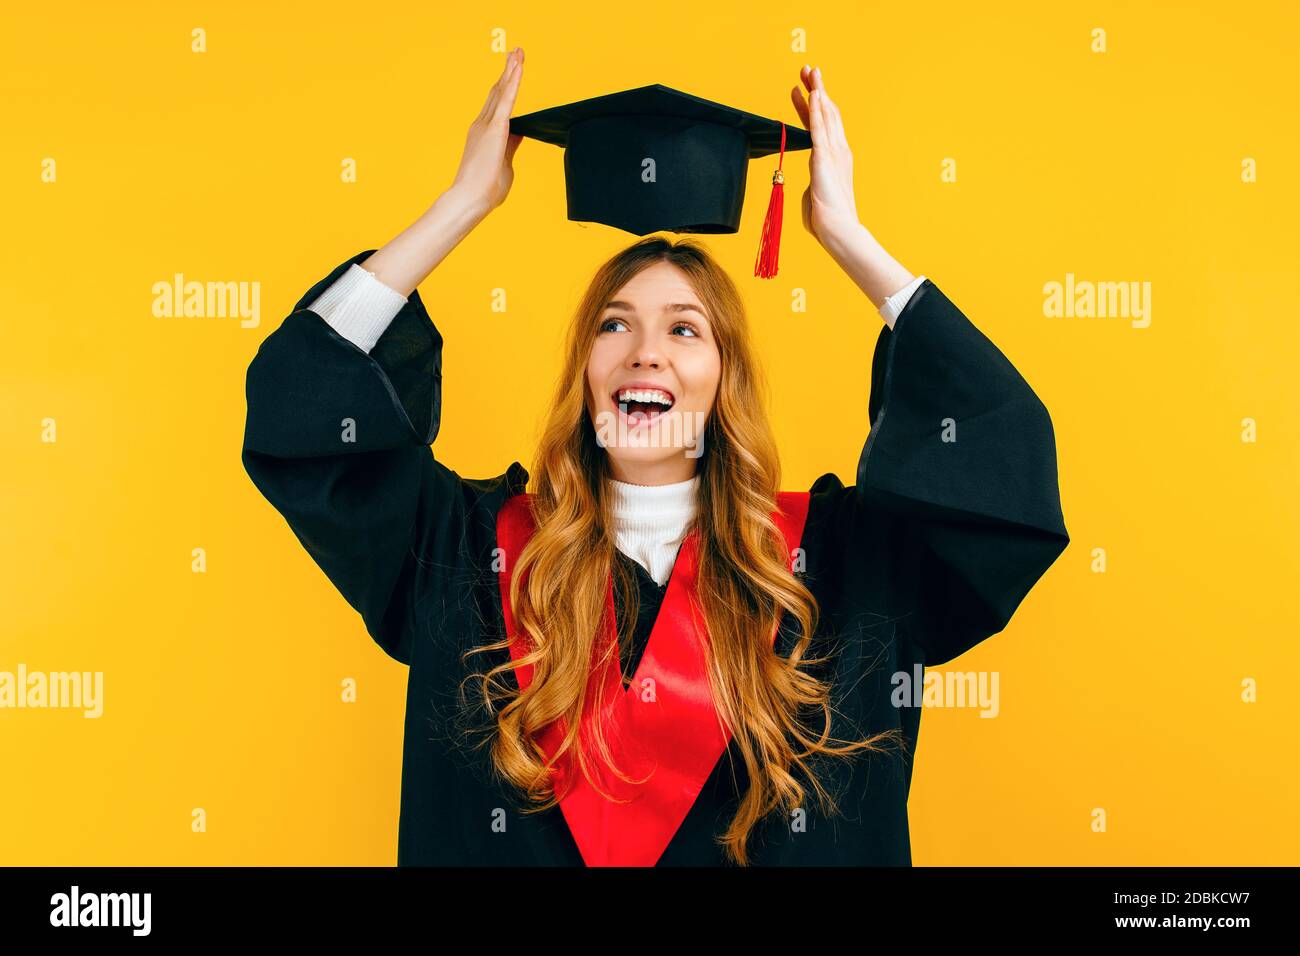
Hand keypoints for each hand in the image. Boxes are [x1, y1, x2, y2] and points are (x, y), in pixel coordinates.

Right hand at [449, 47, 525, 217]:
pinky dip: (514, 82)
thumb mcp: (504, 163)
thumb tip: (519, 134)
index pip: (496, 106)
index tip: (512, 73)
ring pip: (501, 90)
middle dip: (507, 72)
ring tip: (518, 52)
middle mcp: (482, 125)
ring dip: (511, 70)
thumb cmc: (486, 190)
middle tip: (515, 53)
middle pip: (497, 92)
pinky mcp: (495, 128)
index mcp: (484, 134)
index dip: (505, 87)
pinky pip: (508, 99)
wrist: (471, 199)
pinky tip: (519, 67)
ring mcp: (487, 125)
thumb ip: (511, 146)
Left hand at [790, 65, 859, 247]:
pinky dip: (816, 108)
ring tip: (808, 72)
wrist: (837, 229)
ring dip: (817, 90)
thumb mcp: (818, 196)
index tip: (806, 91)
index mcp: (836, 158)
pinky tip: (813, 92)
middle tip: (808, 70)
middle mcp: (839, 150)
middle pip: (827, 112)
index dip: (815, 106)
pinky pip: (819, 128)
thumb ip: (814, 186)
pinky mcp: (824, 158)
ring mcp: (833, 152)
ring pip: (825, 114)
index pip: (824, 125)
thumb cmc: (826, 220)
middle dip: (817, 89)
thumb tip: (811, 188)